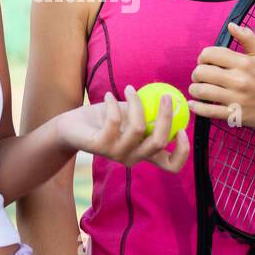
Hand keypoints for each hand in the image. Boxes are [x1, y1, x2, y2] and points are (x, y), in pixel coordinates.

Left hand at [57, 85, 189, 172]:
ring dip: (136, 103)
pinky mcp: (100, 146)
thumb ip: (149, 111)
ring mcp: (116, 154)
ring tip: (128, 88)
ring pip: (138, 128)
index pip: (171, 165)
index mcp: (144, 152)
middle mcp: (133, 157)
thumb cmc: (105, 118)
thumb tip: (171, 97)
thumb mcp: (130, 114)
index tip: (183, 128)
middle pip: (159, 143)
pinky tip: (108, 96)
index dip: (183, 151)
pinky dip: (114, 104)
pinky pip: (114, 121)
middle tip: (165, 96)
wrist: (71, 126)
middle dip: (166, 117)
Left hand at [187, 23, 254, 129]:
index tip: (205, 62)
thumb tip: (231, 25)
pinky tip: (193, 104)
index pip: (210, 54)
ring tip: (197, 89)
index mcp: (244, 63)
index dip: (203, 57)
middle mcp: (239, 79)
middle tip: (199, 76)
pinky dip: (196, 107)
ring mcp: (236, 98)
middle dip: (196, 73)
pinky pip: (208, 111)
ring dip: (194, 89)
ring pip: (202, 91)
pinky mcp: (234, 114)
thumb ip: (247, 38)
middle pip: (202, 72)